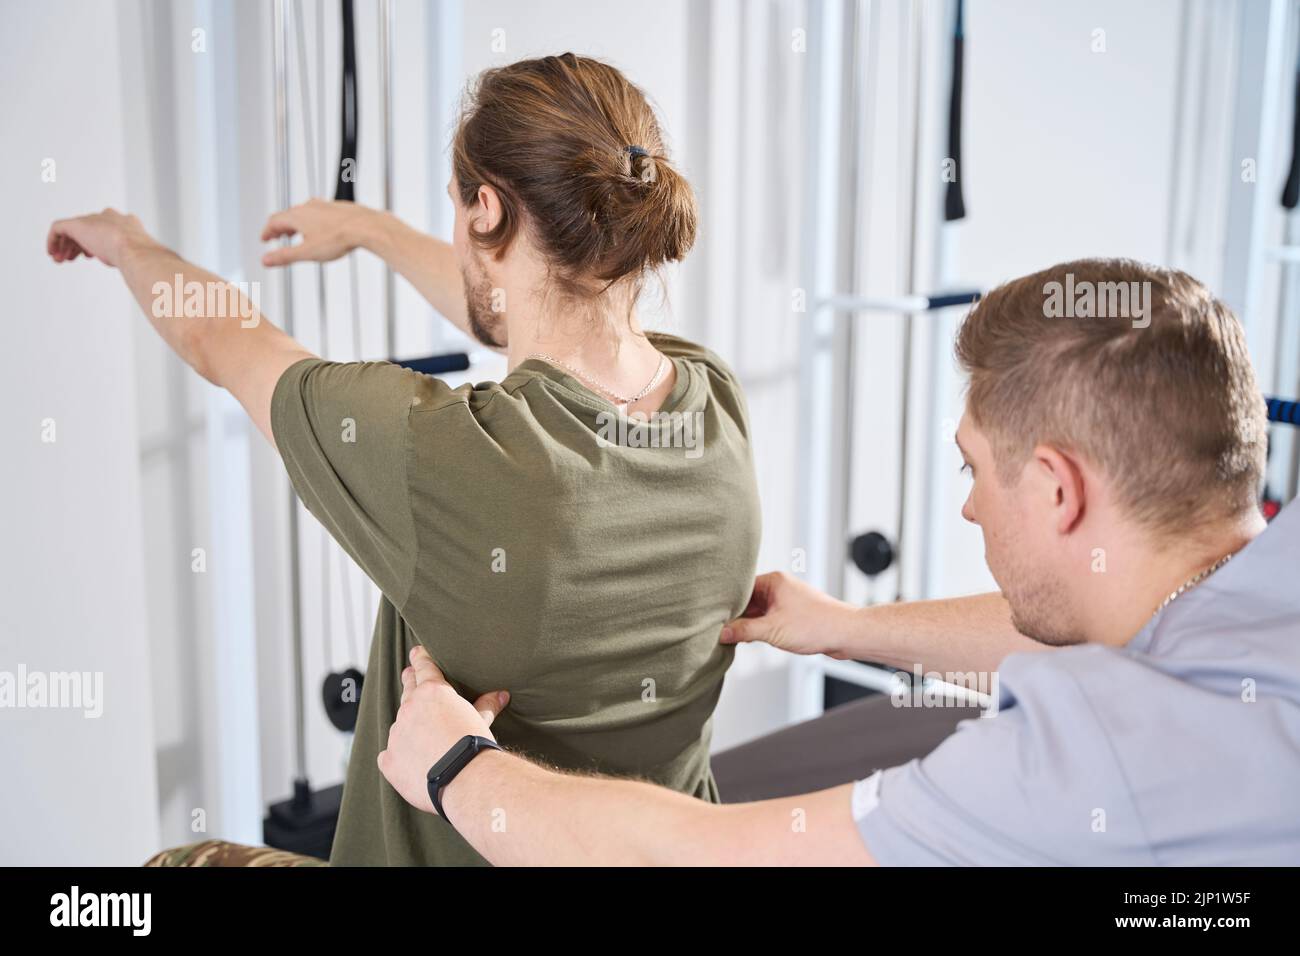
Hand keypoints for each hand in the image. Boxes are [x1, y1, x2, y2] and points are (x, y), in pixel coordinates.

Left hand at [46, 209, 157, 269]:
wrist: (136, 251)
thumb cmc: (146, 259)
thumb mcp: (145, 261)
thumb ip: (142, 265)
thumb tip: (156, 285)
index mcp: (128, 224)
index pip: (107, 228)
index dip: (97, 242)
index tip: (91, 256)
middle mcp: (110, 218)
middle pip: (88, 227)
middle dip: (78, 244)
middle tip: (71, 258)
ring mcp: (94, 219)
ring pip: (73, 229)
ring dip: (66, 245)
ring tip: (61, 259)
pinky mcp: (77, 224)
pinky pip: (59, 228)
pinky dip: (53, 240)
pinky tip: (52, 253)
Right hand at [260, 198, 379, 266]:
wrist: (367, 227)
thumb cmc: (339, 239)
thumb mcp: (307, 252)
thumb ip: (285, 256)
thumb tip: (265, 260)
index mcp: (297, 216)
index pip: (274, 221)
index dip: (267, 231)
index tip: (264, 239)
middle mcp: (309, 207)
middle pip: (288, 216)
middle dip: (280, 228)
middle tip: (275, 237)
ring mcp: (324, 205)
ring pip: (304, 213)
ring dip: (296, 224)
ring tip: (296, 235)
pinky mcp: (337, 208)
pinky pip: (319, 214)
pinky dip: (312, 222)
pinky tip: (320, 231)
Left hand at [377, 645, 509, 814]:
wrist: (461, 777)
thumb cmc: (474, 746)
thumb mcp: (481, 721)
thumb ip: (487, 705)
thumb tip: (502, 695)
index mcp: (433, 693)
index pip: (425, 668)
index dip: (421, 659)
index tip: (416, 653)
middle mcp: (409, 709)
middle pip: (407, 690)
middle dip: (409, 681)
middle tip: (407, 673)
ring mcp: (396, 734)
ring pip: (400, 724)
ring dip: (407, 725)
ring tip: (417, 731)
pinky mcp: (389, 760)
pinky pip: (389, 754)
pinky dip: (397, 755)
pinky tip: (406, 760)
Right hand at [721, 571, 858, 658]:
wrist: (846, 634)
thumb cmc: (816, 626)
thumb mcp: (772, 630)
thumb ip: (744, 631)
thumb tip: (722, 632)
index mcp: (774, 581)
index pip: (740, 587)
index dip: (725, 602)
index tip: (712, 614)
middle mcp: (780, 587)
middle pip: (747, 599)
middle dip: (736, 615)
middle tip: (719, 629)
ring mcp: (787, 601)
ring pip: (758, 611)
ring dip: (749, 623)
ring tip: (735, 636)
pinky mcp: (793, 614)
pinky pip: (769, 618)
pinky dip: (760, 628)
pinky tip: (752, 640)